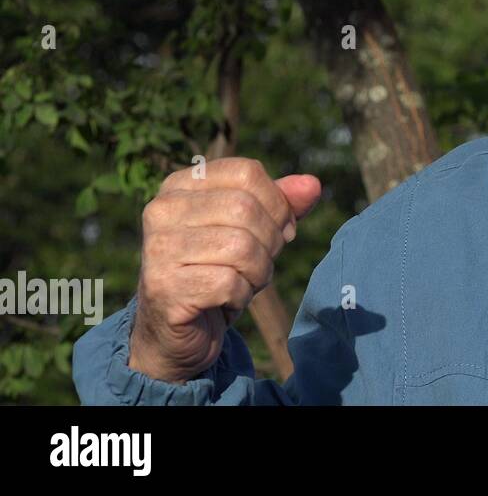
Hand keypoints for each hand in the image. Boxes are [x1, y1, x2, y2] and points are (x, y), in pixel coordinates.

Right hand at [128, 158, 320, 382]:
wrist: (178, 331)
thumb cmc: (219, 271)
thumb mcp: (253, 231)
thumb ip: (282, 204)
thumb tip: (313, 185)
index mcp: (181, 185)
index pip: (247, 173)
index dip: (278, 204)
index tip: (279, 231)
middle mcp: (161, 210)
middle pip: (246, 209)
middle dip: (270, 242)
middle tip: (259, 264)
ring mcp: (158, 248)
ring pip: (240, 247)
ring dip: (258, 273)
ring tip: (243, 283)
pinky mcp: (162, 287)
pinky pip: (229, 283)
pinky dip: (241, 296)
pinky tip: (226, 301)